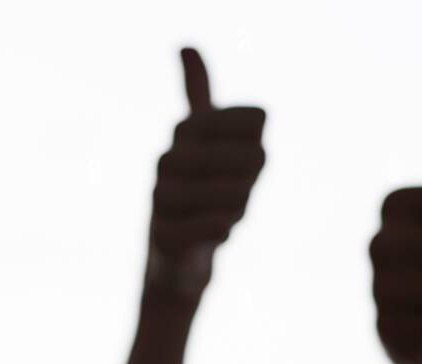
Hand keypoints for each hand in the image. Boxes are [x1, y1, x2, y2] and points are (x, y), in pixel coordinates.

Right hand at [147, 48, 265, 298]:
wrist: (175, 260)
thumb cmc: (201, 196)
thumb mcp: (208, 144)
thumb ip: (199, 96)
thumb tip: (185, 45)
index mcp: (186, 132)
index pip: (256, 122)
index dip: (260, 145)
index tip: (245, 160)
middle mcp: (168, 160)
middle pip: (251, 158)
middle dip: (254, 179)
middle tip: (240, 192)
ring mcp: (161, 198)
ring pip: (234, 194)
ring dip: (240, 207)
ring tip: (228, 213)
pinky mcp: (163, 236)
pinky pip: (214, 225)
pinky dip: (223, 229)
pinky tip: (218, 231)